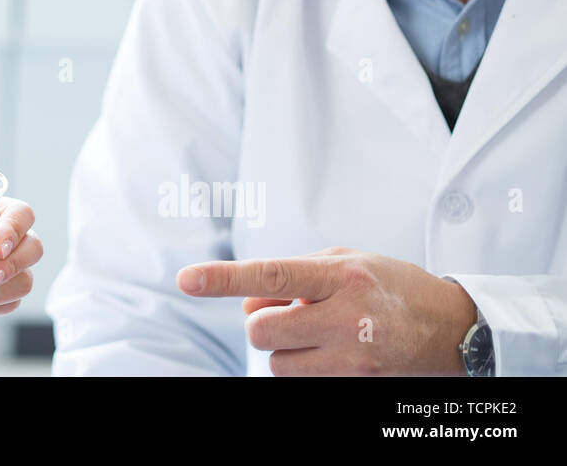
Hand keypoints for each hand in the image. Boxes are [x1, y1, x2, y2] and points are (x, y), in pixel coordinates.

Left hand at [176, 246, 476, 374]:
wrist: (458, 328)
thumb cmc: (394, 287)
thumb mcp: (348, 262)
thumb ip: (294, 276)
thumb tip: (249, 304)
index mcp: (342, 275)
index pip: (271, 275)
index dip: (223, 278)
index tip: (187, 279)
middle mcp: (347, 316)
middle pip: (262, 330)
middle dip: (264, 324)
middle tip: (292, 314)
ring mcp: (354, 357)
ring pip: (278, 363)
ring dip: (285, 349)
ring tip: (320, 332)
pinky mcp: (359, 383)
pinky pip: (303, 381)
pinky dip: (306, 366)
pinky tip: (334, 350)